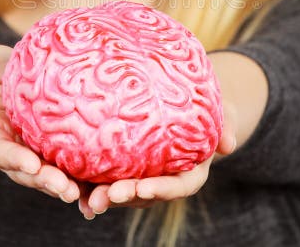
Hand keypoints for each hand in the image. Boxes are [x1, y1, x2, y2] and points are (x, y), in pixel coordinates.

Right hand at [0, 44, 80, 203]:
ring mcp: (37, 153)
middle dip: (46, 182)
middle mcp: (13, 150)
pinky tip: (107, 191)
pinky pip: (73, 169)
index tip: (28, 163)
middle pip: (28, 171)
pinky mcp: (60, 152)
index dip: (12, 158)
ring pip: (52, 176)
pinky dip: (88, 182)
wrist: (14, 73)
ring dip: (69, 188)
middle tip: (65, 189)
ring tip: (87, 197)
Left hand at [78, 100, 237, 218]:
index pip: (178, 186)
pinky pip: (107, 177)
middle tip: (106, 196)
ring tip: (85, 199)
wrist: (187, 100)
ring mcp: (143, 175)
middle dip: (126, 196)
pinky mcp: (124, 166)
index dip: (161, 189)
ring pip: (123, 191)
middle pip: (146, 194)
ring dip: (104, 197)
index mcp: (190, 170)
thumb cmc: (206, 104)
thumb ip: (224, 124)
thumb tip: (229, 146)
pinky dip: (90, 185)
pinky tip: (71, 189)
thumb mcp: (221, 109)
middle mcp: (165, 178)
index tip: (143, 187)